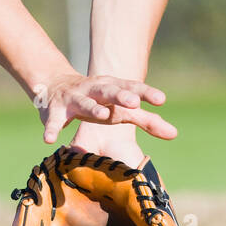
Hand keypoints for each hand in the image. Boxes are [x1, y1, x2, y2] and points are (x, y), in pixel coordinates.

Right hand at [33, 72, 176, 146]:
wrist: (55, 85)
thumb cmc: (98, 101)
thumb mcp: (121, 110)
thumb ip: (147, 120)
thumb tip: (175, 134)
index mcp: (112, 88)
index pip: (131, 88)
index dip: (146, 93)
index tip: (161, 100)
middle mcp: (94, 89)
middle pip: (109, 91)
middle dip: (120, 95)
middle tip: (134, 102)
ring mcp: (74, 98)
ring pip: (83, 102)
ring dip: (92, 107)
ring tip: (102, 115)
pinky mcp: (56, 111)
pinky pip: (53, 121)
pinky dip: (51, 129)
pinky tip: (50, 139)